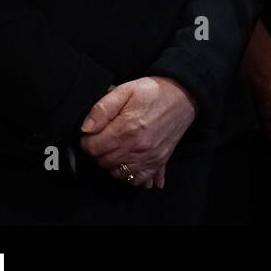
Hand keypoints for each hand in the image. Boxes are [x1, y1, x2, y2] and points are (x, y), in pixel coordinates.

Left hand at [79, 77, 196, 187]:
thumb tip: (86, 128)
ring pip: (118, 174)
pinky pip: (138, 180)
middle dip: (98, 152)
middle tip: (104, 139)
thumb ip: (102, 108)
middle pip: (103, 162)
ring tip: (115, 150)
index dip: (87, 141)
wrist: (183, 95)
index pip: (93, 148)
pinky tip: (128, 164)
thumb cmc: (153, 91)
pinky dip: (130, 176)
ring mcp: (149, 156)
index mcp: (126, 129)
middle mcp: (137, 147)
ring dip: (112, 164)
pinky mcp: (159, 161)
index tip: (92, 134)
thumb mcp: (125, 90)